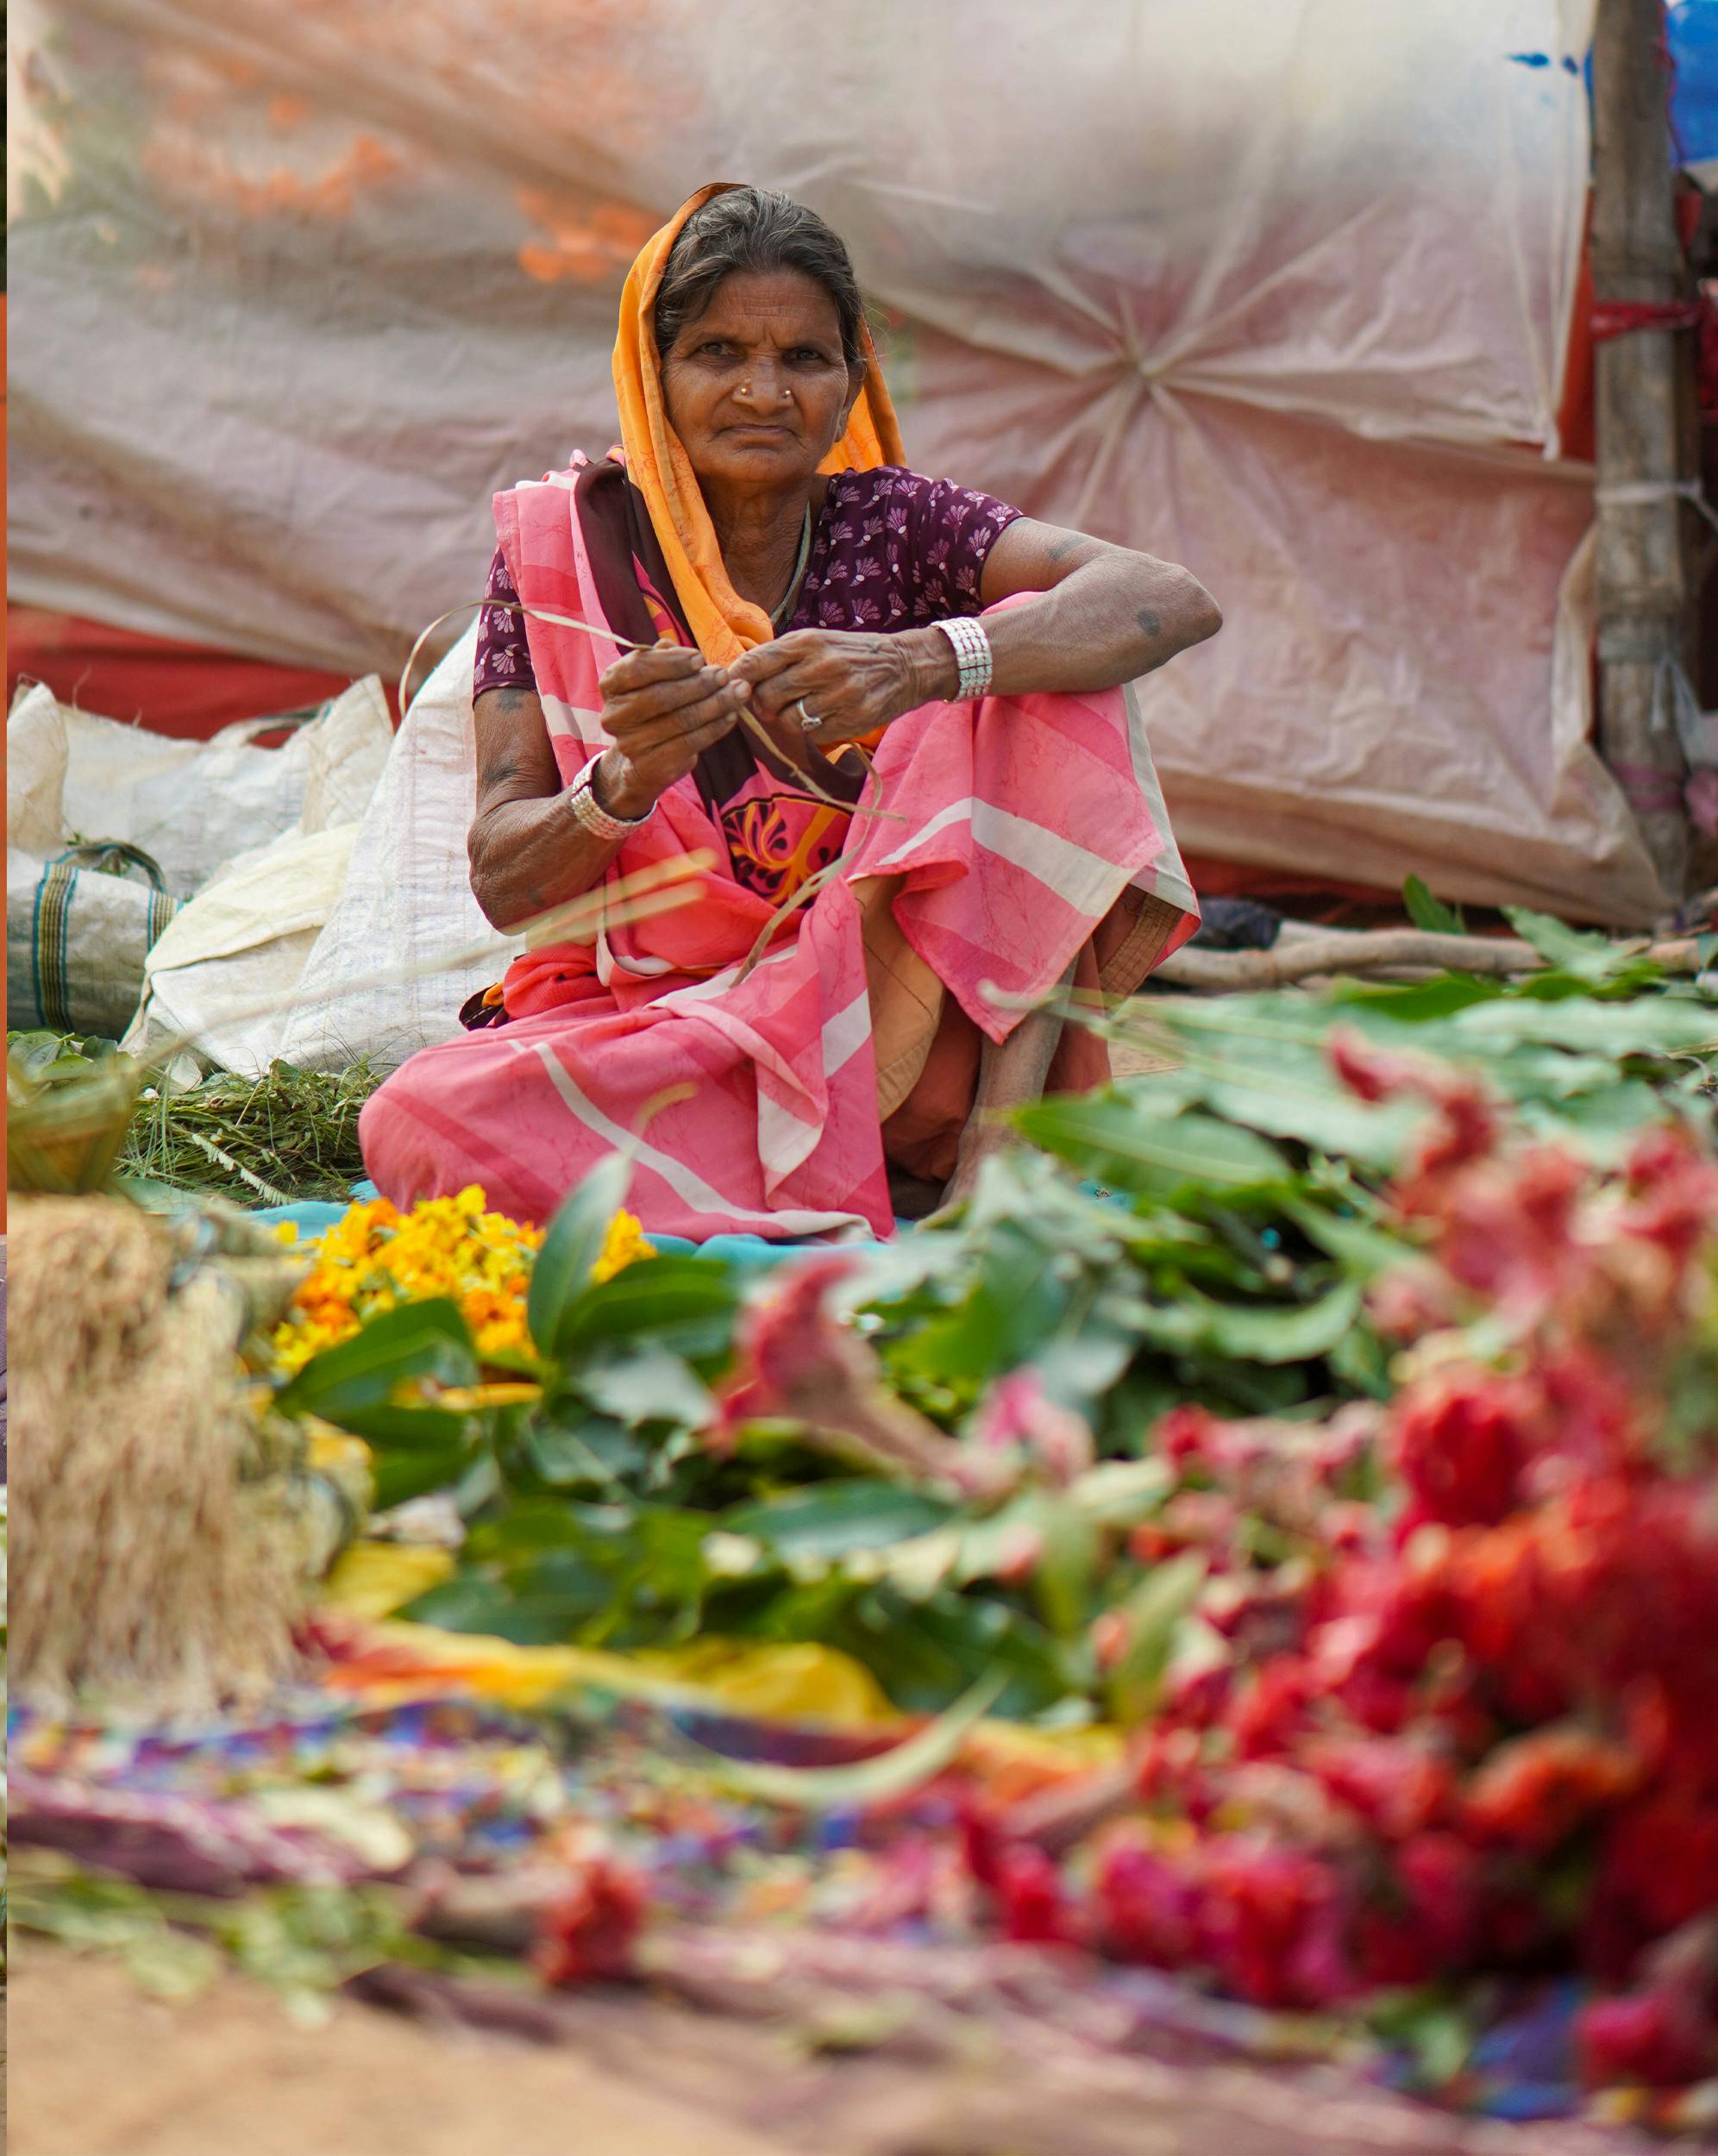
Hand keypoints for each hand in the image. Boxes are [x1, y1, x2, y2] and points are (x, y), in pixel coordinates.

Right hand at [592, 641, 749, 817]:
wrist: (645, 760)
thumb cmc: (655, 708)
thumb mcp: (655, 678)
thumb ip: (662, 660)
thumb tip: (670, 644)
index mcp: (610, 685)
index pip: (637, 668)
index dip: (671, 662)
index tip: (699, 658)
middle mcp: (613, 715)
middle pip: (660, 696)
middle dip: (698, 684)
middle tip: (724, 675)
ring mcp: (629, 744)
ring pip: (679, 720)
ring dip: (715, 704)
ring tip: (738, 692)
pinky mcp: (649, 765)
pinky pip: (689, 743)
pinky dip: (714, 728)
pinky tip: (730, 716)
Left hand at [728, 627, 957, 751]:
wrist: (905, 666)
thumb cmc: (852, 653)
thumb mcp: (819, 640)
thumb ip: (782, 655)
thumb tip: (739, 675)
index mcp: (809, 641)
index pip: (757, 662)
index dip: (738, 678)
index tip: (733, 686)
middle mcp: (822, 666)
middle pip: (767, 696)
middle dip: (762, 704)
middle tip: (771, 703)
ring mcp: (838, 695)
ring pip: (787, 720)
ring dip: (786, 719)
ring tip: (800, 709)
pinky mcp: (852, 720)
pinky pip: (812, 735)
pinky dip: (811, 731)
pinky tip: (823, 717)